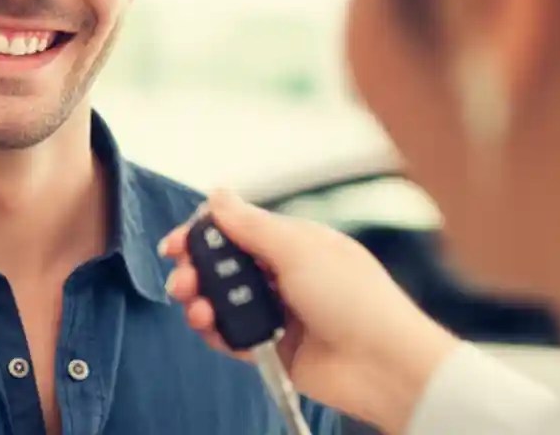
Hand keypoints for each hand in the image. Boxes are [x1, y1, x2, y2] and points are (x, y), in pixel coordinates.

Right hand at [160, 191, 459, 433]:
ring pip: (222, 301)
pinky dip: (215, 331)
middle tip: (183, 280)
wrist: (385, 366)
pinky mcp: (272, 347)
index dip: (202, 235)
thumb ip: (251, 225)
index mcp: (294, 243)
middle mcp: (283, 275)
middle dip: (196, 270)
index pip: (236, 230)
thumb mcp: (299, 250)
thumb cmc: (356, 300)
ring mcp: (277, 312)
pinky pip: (232, 335)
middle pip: (223, 266)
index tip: (175, 244)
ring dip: (201, 301)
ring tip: (198, 309)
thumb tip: (217, 194)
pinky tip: (210, 327)